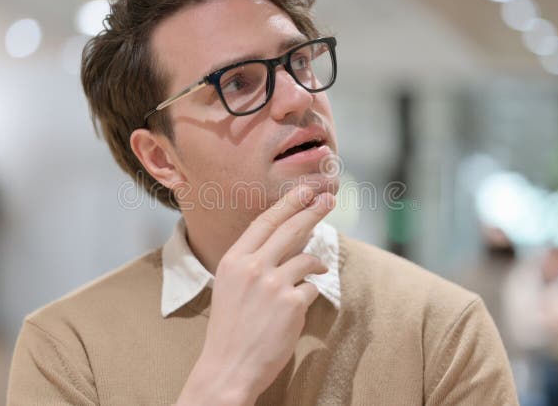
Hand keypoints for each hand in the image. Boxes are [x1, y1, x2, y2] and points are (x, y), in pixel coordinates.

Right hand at [176, 184, 335, 405]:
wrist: (228, 367)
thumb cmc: (230, 329)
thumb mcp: (231, 286)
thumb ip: (253, 263)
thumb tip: (288, 242)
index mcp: (233, 260)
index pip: (264, 222)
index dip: (287, 204)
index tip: (304, 190)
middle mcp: (252, 267)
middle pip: (290, 229)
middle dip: (312, 210)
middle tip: (329, 199)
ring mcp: (274, 285)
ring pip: (306, 259)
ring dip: (315, 263)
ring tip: (316, 269)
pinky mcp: (292, 304)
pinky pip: (312, 288)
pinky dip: (309, 294)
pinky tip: (298, 307)